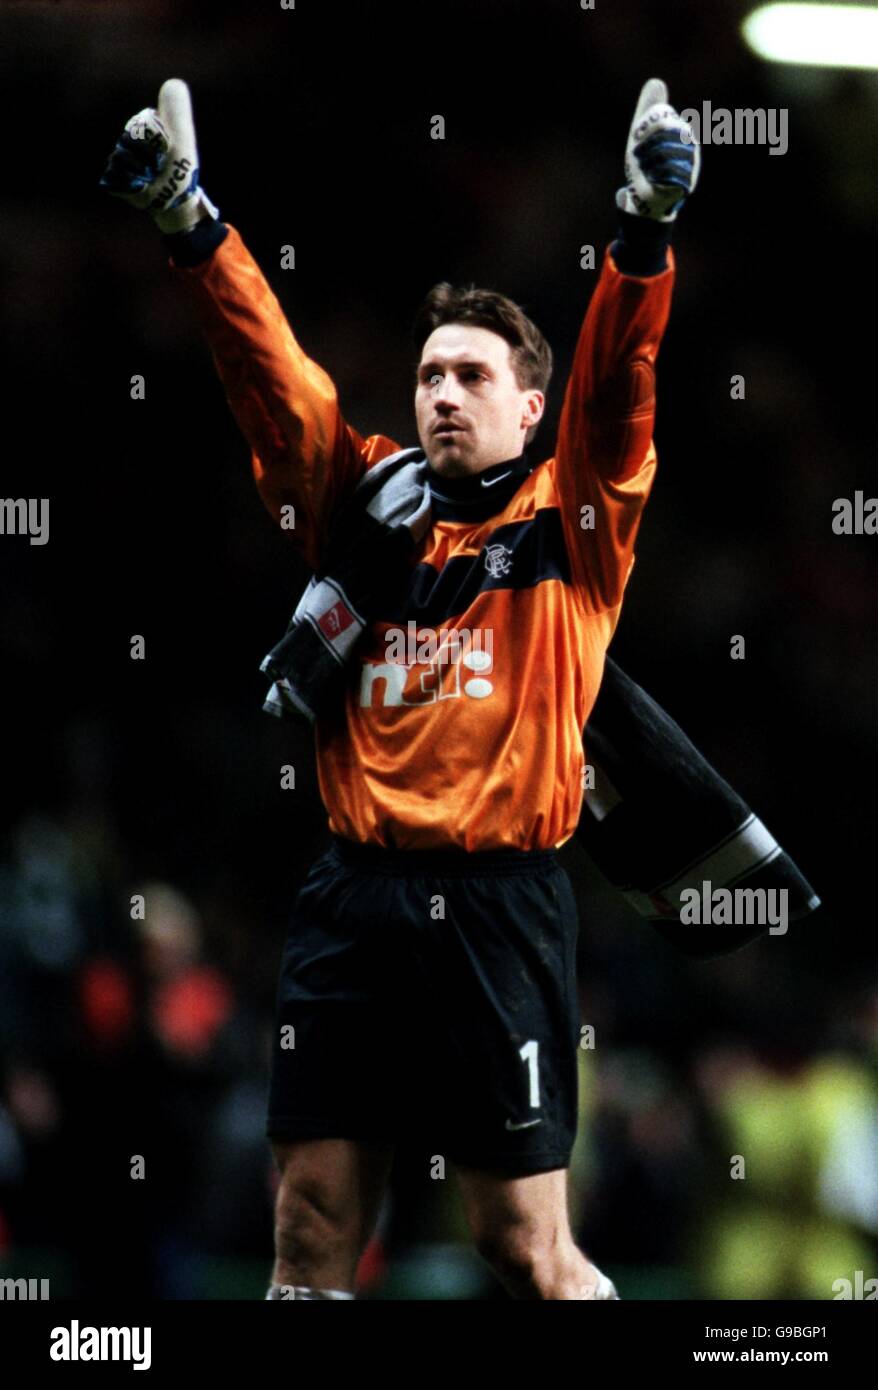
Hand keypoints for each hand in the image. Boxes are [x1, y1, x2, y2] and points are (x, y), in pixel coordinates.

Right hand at [99, 78, 218, 232]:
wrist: (176, 199)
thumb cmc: (180, 168)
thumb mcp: (182, 136)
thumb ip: (177, 112)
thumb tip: (174, 82)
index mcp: (140, 130)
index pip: (138, 126)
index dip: (155, 141)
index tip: (166, 150)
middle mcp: (126, 142)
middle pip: (128, 141)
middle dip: (148, 156)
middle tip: (160, 166)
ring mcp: (118, 160)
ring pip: (121, 158)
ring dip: (141, 170)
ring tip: (151, 177)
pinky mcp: (113, 179)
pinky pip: (115, 175)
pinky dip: (131, 183)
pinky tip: (141, 186)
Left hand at [616, 78, 699, 222]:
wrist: (645, 197)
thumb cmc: (644, 164)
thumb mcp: (641, 134)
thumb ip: (649, 110)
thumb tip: (655, 81)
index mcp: (682, 130)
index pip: (660, 121)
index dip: (643, 133)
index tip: (639, 145)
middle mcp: (690, 147)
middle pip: (662, 135)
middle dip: (644, 150)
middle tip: (642, 161)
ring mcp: (690, 166)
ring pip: (662, 155)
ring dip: (647, 166)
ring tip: (648, 173)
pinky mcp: (685, 185)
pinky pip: (665, 175)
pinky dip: (652, 180)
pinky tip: (652, 183)